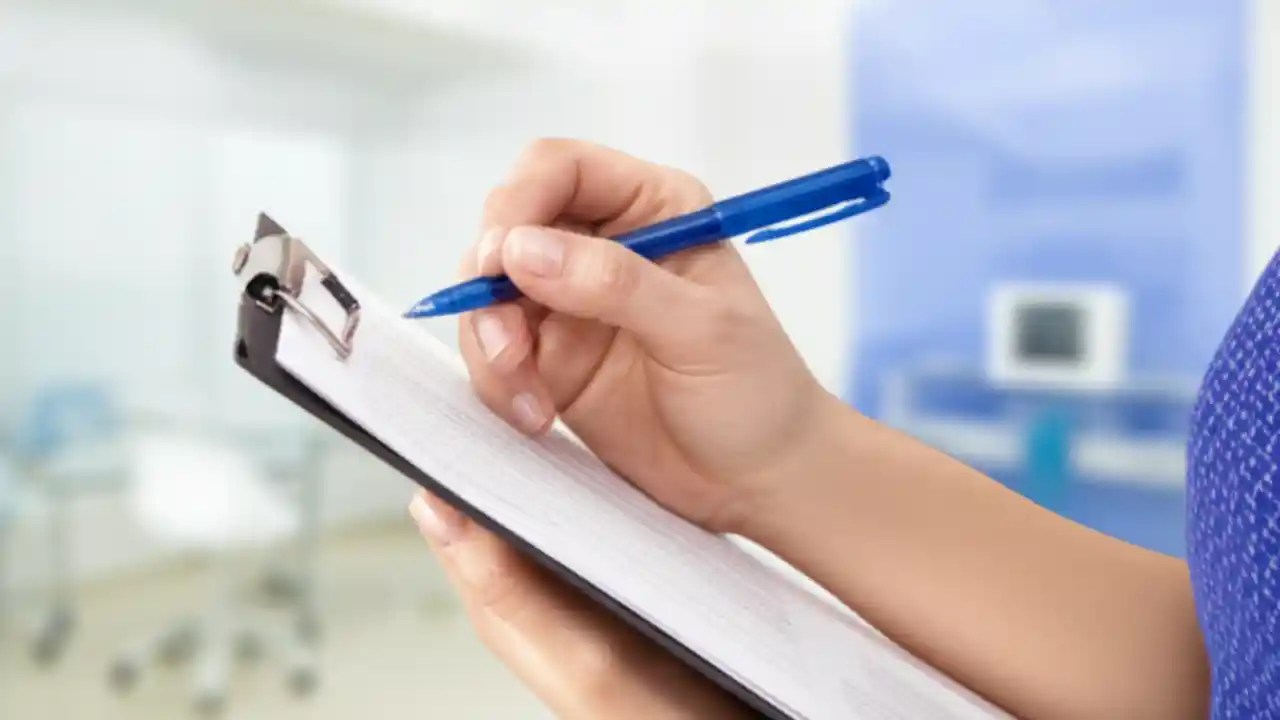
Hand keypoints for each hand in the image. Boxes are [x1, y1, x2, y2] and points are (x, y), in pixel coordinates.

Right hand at [458, 138, 830, 530]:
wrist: (758, 481)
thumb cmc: (755, 393)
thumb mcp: (700, 329)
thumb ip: (614, 283)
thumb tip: (520, 249)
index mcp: (653, 209)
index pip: (560, 169)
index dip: (518, 202)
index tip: (500, 260)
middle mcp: (604, 244)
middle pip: (509, 227)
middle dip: (491, 282)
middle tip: (508, 345)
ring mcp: (570, 304)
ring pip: (489, 293)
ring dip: (490, 342)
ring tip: (529, 399)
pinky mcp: (551, 361)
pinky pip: (495, 354)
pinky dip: (497, 384)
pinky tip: (536, 418)